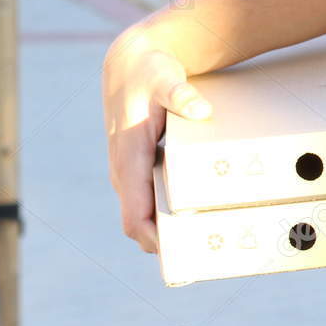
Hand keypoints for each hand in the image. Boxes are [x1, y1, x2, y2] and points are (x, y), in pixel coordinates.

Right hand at [101, 27, 212, 252]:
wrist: (129, 63)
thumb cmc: (149, 72)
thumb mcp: (165, 78)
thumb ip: (181, 94)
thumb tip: (200, 108)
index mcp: (128, 157)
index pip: (134, 214)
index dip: (153, 239)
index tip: (177, 256)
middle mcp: (124, 171)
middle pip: (138, 224)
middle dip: (165, 246)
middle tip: (200, 263)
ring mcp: (128, 172)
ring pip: (141, 215)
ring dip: (164, 234)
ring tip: (200, 251)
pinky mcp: (137, 168)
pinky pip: (146, 202)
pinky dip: (163, 217)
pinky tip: (190, 223)